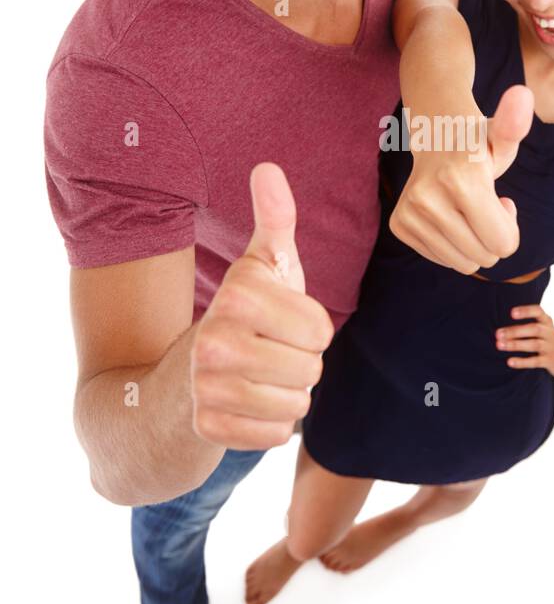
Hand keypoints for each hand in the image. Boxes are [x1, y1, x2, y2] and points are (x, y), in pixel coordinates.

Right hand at [191, 162, 334, 450]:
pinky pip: (275, 435)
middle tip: (270, 354)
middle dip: (302, 366)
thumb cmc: (243, 315)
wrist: (183, 375)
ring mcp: (206, 388)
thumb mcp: (262, 267)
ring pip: (296, 405)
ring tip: (261, 378)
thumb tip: (268, 168)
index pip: (320, 331)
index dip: (312, 330)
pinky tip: (248, 406)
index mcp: (238, 296)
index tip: (282, 323)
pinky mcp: (206, 428)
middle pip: (311, 370)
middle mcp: (214, 341)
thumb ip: (275, 220)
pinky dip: (270, 426)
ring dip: (289, 396)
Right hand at [388, 84, 534, 272]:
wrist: (435, 134)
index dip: (510, 227)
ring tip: (468, 209)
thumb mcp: (502, 136)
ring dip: (474, 242)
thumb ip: (515, 123)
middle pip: (484, 257)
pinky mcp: (400, 224)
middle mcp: (428, 198)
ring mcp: (409, 213)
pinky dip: (454, 245)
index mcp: (461, 181)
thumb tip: (523, 93)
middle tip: (486, 204)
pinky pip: (443, 259)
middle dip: (493, 237)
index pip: (503, 243)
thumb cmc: (479, 141)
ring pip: (463, 263)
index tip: (503, 201)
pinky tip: (451, 215)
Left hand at [495, 304, 553, 375]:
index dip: (526, 311)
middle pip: (534, 329)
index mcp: (546, 322)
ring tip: (499, 345)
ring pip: (534, 344)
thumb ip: (528, 323)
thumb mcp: (544, 326)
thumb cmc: (550, 338)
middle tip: (498, 334)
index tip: (512, 313)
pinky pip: (535, 361)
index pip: (538, 312)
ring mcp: (550, 347)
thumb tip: (501, 329)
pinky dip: (522, 362)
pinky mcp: (550, 361)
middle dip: (515, 331)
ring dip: (515, 345)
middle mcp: (549, 333)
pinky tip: (510, 361)